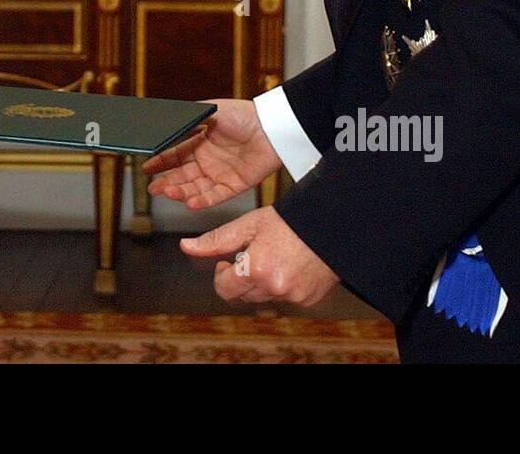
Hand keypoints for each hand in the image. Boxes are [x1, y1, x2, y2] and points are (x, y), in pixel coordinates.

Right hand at [143, 99, 280, 208]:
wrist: (272, 127)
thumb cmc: (244, 115)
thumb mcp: (211, 111)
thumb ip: (188, 120)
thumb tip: (164, 125)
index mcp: (201, 141)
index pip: (176, 155)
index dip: (161, 162)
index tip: (146, 168)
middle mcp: (209, 160)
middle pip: (183, 175)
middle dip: (167, 182)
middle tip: (153, 188)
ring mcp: (221, 174)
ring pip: (196, 187)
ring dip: (181, 191)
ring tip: (169, 193)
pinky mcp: (235, 185)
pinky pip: (215, 197)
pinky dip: (202, 201)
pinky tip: (190, 203)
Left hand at [181, 206, 338, 305]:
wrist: (332, 224)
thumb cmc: (291, 220)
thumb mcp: (249, 224)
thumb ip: (216, 239)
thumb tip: (187, 246)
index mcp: (256, 269)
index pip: (224, 289)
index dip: (223, 274)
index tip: (229, 261)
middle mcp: (275, 287)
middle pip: (243, 295)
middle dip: (242, 277)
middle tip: (252, 254)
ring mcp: (293, 296)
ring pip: (263, 297)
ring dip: (262, 282)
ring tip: (274, 255)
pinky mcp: (308, 299)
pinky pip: (285, 298)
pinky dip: (283, 285)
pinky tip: (290, 264)